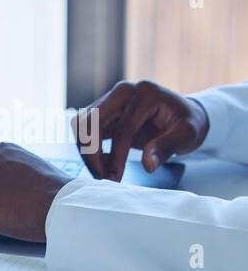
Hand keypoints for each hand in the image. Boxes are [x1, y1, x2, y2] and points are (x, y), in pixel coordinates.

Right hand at [73, 79, 208, 180]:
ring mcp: (110, 98)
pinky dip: (88, 148)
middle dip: (91, 154)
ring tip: (103, 172)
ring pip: (82, 125)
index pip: (122, 128)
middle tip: (101, 177)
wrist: (182, 115)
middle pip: (91, 122)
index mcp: (145, 93)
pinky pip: (84, 129)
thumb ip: (167, 147)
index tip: (115, 179)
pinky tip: (104, 163)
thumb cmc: (187, 124)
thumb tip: (147, 165)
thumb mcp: (187, 135)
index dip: (116, 157)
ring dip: (86, 152)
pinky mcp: (102, 109)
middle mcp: (123, 91)